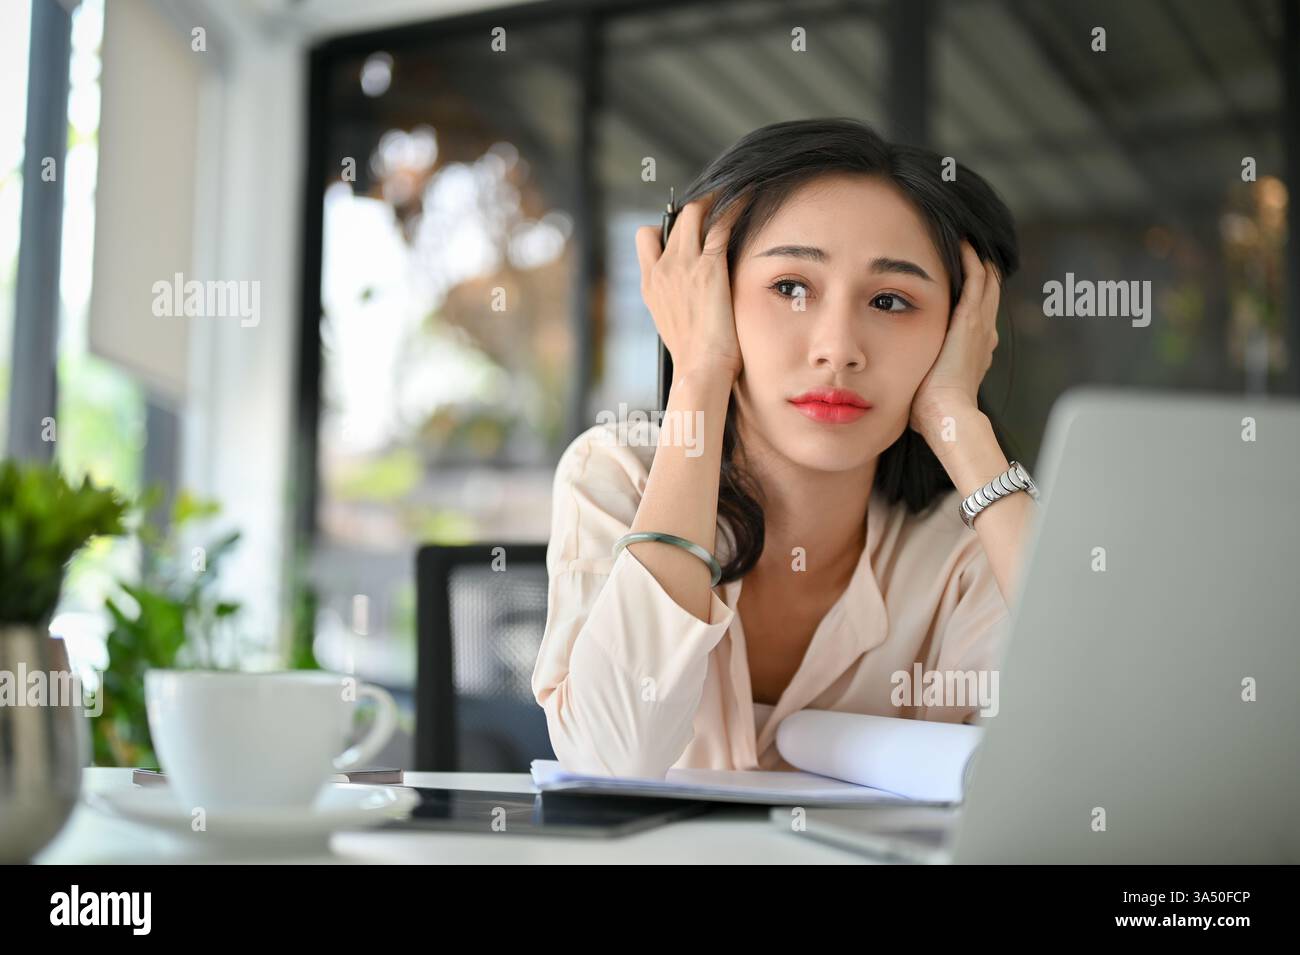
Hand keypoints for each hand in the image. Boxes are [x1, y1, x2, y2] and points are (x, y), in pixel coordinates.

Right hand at [635, 194, 743, 382]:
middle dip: (696, 207)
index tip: (687, 228)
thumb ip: (677, 302)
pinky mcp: (709, 267)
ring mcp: (683, 265)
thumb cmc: (694, 357)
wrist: (699, 368)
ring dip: (716, 200)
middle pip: (673, 220)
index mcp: (650, 285)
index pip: (647, 238)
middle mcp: (661, 269)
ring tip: (734, 195)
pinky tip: (749, 200)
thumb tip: (692, 296)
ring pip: (695, 213)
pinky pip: (721, 223)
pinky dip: (736, 207)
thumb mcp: (673, 325)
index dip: (666, 227)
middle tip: (717, 203)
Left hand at [909, 239, 1001, 438]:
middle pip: (986, 295)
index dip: (971, 301)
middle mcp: (983, 336)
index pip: (976, 318)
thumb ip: (917, 380)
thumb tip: (893, 386)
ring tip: (968, 241)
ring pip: (986, 283)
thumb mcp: (927, 390)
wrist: (946, 416)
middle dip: (978, 273)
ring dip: (978, 261)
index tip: (956, 286)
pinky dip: (973, 262)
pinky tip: (965, 245)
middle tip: (968, 251)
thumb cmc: (931, 413)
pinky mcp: (970, 320)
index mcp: (974, 352)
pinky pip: (978, 281)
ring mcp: (980, 327)